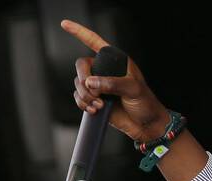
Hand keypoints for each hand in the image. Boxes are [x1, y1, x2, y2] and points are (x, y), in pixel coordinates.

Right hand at [63, 20, 170, 144]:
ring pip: (78, 84)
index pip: (94, 41)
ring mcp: (98, 86)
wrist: (146, 125)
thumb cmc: (145, 103)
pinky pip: (79, 98)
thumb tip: (91, 83)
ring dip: (85, 95)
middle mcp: (104, 71)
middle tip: (94, 92)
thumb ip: (112, 84)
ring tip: (99, 104)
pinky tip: (95, 109)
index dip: (79, 32)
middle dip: (83, 79)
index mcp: (115, 60)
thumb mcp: (133, 89)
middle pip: (81, 66)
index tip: (65, 24)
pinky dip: (83, 104)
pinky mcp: (95, 100)